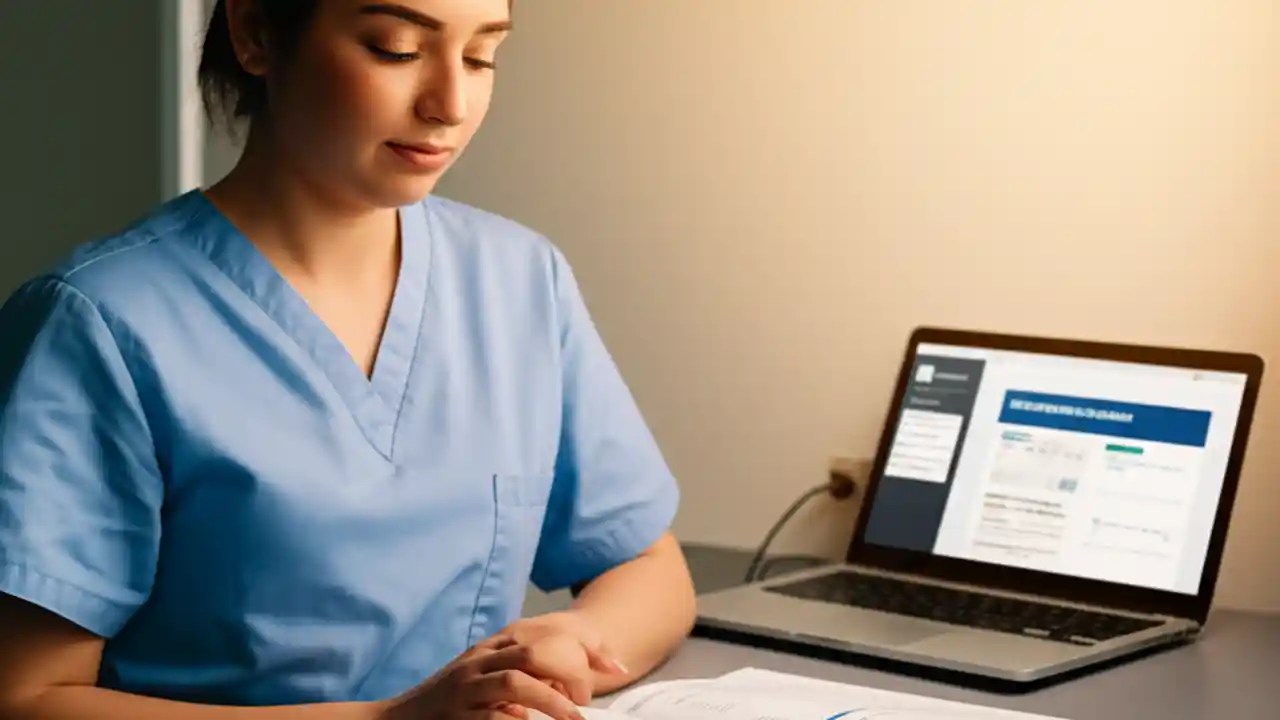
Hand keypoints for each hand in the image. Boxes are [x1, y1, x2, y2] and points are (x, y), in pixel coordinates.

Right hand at [373, 634, 592, 719]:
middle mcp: (482, 659)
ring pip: (517, 681)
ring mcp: (467, 686)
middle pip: (538, 648)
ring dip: (552, 701)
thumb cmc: (451, 705)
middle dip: (572, 671)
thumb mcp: (489, 682)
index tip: (616, 669)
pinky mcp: (457, 714)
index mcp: (494, 647)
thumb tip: (576, 690)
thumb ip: (528, 679)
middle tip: (584, 700)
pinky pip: (494, 717)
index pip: (549, 632)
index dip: (588, 648)